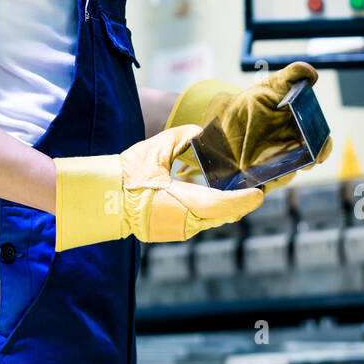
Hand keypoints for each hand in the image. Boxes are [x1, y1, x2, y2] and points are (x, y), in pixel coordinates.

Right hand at [53, 125, 265, 250]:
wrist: (102, 200)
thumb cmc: (127, 174)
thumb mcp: (156, 150)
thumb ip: (182, 138)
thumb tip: (201, 131)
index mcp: (182, 203)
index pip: (223, 204)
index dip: (244, 200)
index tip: (260, 193)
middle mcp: (184, 222)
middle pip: (223, 215)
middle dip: (241, 203)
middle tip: (256, 188)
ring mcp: (178, 230)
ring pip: (213, 221)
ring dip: (227, 208)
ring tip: (241, 192)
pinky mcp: (172, 232)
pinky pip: (201, 222)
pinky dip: (212, 211)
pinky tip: (217, 199)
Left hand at [170, 62, 332, 191]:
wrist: (231, 111)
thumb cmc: (259, 98)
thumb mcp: (275, 83)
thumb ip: (294, 75)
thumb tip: (311, 73)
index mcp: (302, 133)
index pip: (320, 145)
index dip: (323, 149)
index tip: (321, 152)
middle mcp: (292, 152)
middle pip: (302, 164)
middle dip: (302, 166)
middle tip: (299, 164)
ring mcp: (274, 165)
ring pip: (282, 177)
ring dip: (280, 177)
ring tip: (272, 174)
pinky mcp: (255, 174)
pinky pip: (260, 185)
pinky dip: (259, 187)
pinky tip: (254, 185)